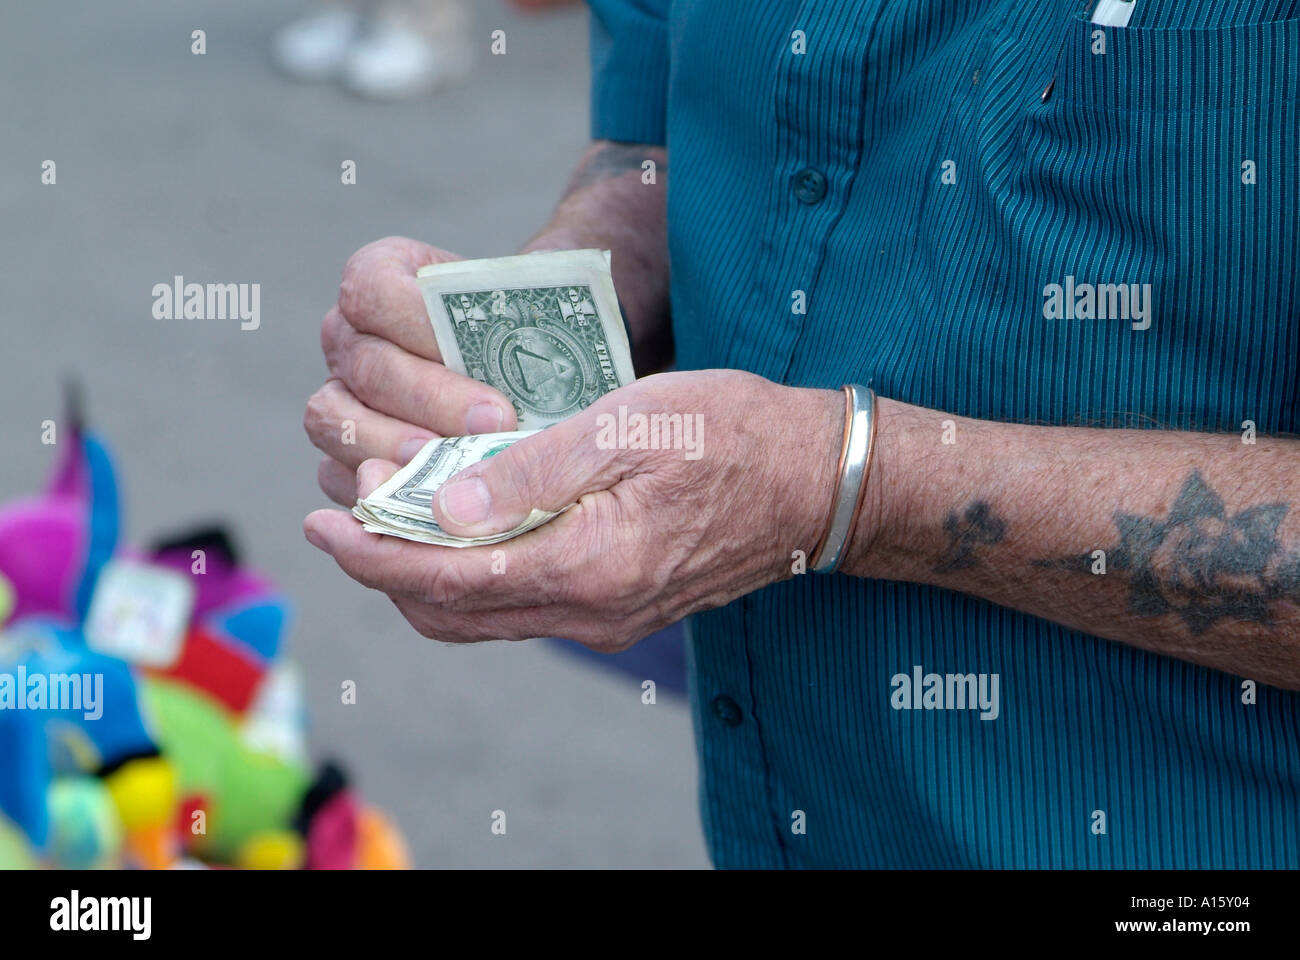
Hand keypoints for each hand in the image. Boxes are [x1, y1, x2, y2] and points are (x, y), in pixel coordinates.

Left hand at [303, 370, 841, 649]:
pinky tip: (463, 530)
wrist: (817, 486)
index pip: (451, 578)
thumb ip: (535, 470)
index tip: (323, 524)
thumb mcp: (632, 424)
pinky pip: (521, 608)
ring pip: (484, 618)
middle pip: (454, 613)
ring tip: (388, 521)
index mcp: (588, 565)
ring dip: (425, 577)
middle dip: (385, 568)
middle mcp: (590, 611)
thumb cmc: (734, 435)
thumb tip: (445, 506)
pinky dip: (473, 578)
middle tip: (341, 517)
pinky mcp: (618, 607)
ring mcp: (606, 618)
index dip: (376, 552)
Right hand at [304, 237, 519, 506]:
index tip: (481, 358)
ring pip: (336, 424)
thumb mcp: (526, 309)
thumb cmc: (519, 328)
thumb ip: (523, 323)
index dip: (420, 325)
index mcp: (379, 279)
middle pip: (366, 366)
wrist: (517, 360)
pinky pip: (338, 477)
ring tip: (459, 472)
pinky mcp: (340, 455)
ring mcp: (336, 396)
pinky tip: (435, 504)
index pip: (374, 292)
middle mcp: (347, 336)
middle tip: (494, 425)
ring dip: (401, 451)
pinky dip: (382, 493)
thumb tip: (536, 367)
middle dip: (432, 400)